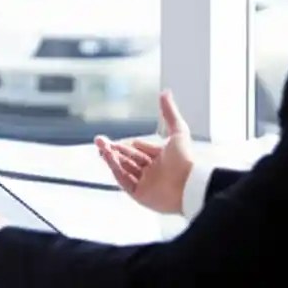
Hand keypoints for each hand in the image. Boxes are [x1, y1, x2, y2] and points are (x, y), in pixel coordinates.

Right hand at [95, 90, 194, 214]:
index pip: (140, 149)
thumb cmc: (186, 160)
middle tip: (99, 141)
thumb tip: (165, 92)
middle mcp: (153, 171)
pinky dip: (115, 169)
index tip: (118, 140)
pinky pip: (124, 181)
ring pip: (124, 169)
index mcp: (161, 158)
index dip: (129, 144)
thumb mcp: (178, 130)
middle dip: (114, 149)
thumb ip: (169, 112)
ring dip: (112, 158)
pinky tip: (108, 158)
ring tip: (101, 147)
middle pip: (129, 159)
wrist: (188, 185)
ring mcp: (146, 183)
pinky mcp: (140, 195)